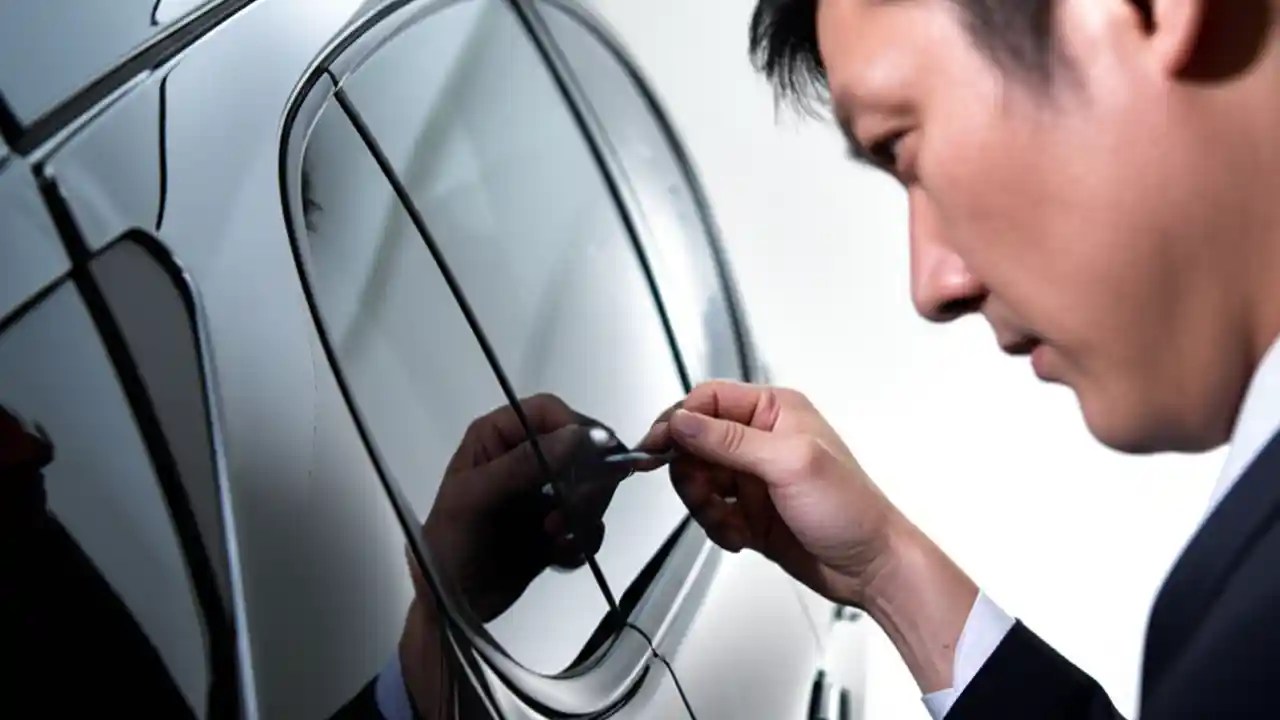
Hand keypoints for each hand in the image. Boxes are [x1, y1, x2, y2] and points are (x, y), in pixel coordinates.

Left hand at [417, 394, 625, 621]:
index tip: (597, 458)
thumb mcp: (475, 499)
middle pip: (582, 448)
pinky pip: (591, 523)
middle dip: (585, 483)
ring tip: (553, 538)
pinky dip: (583, 541)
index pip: (549, 411)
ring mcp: (544, 493)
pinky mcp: (558, 527)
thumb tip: (578, 436)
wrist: (449, 607)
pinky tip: (558, 556)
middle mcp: (525, 458)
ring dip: (584, 515)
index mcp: (497, 437)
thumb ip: (523, 465)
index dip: (577, 429)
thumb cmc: (448, 544)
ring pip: (594, 487)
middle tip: (567, 515)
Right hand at [640, 381, 902, 607]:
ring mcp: (753, 477)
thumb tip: (683, 421)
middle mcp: (760, 439)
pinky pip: (710, 512)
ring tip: (728, 522)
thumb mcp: (788, 463)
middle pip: (694, 442)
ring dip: (703, 505)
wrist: (871, 568)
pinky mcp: (749, 511)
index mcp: (774, 411)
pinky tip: (740, 537)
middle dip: (690, 472)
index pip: (708, 400)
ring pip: (697, 480)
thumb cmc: (850, 509)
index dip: (678, 421)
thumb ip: (729, 440)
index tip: (657, 446)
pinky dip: (717, 527)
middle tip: (701, 494)